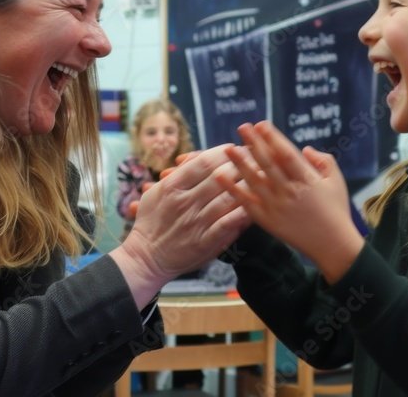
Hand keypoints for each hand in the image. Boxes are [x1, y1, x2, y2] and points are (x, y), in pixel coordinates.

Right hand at [117, 145, 249, 281]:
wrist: (146, 257)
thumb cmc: (151, 221)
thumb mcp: (155, 192)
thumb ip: (178, 175)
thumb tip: (200, 156)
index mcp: (172, 186)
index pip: (204, 162)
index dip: (225, 152)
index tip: (237, 148)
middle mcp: (184, 202)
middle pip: (220, 176)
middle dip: (241, 165)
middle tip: (256, 159)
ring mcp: (195, 222)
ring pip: (227, 198)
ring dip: (247, 187)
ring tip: (261, 179)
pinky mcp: (204, 242)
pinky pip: (228, 224)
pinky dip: (243, 214)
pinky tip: (255, 206)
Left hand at [217, 121, 363, 283]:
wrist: (332, 246)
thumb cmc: (336, 210)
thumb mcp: (337, 181)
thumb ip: (323, 161)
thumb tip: (303, 149)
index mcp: (308, 181)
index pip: (286, 155)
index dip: (273, 138)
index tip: (262, 125)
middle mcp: (290, 193)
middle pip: (268, 164)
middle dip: (254, 143)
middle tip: (243, 127)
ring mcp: (277, 208)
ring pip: (254, 182)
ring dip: (240, 163)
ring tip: (228, 148)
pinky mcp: (268, 222)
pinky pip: (247, 204)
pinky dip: (233, 190)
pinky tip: (221, 178)